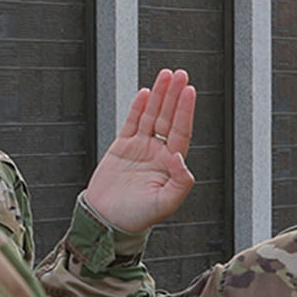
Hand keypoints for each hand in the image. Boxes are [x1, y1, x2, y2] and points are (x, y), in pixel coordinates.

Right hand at [81, 67, 196, 236]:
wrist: (107, 221)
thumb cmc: (137, 217)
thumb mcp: (165, 204)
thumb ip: (180, 182)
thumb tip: (181, 157)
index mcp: (170, 165)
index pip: (180, 131)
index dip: (185, 111)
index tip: (189, 92)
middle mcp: (158, 153)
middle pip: (168, 118)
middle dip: (174, 96)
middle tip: (180, 74)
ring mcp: (140, 149)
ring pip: (151, 116)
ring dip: (160, 96)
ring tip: (166, 75)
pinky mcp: (122, 148)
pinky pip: (132, 122)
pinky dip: (138, 107)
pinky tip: (146, 92)